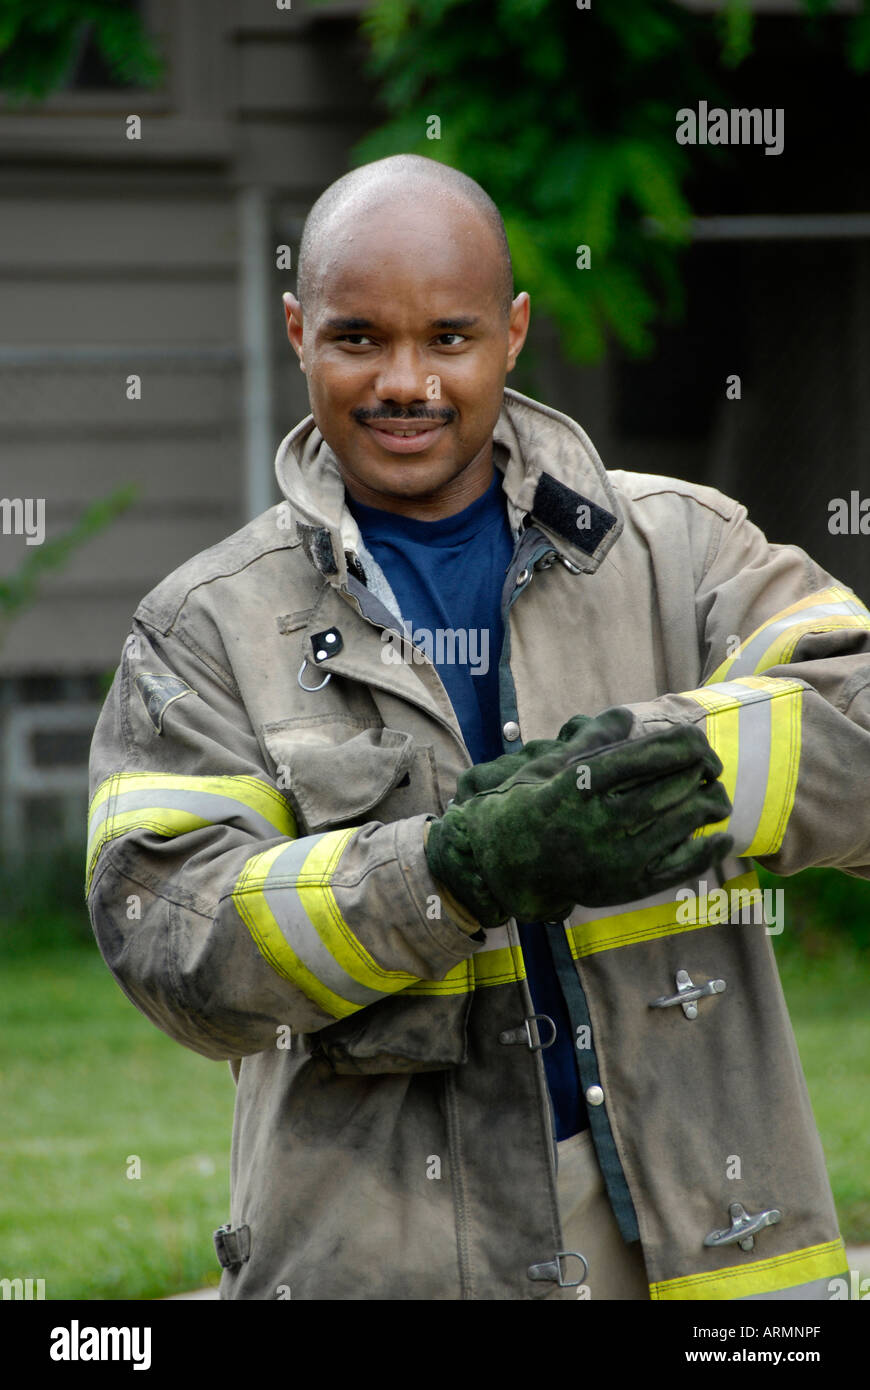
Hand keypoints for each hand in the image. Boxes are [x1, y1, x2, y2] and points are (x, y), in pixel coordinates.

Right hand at [426, 707, 733, 928]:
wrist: (508, 865)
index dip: (683, 747)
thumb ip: (591, 740)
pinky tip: (721, 836)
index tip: (698, 744)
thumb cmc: (533, 807)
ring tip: (717, 795)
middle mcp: (596, 823)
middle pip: (668, 788)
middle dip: (699, 772)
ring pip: (678, 823)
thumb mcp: (551, 767)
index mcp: (578, 787)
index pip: (644, 757)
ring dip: (708, 804)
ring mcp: (613, 859)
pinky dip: (707, 851)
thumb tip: (627, 716)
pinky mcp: (625, 887)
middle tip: (711, 766)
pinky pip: (678, 867)